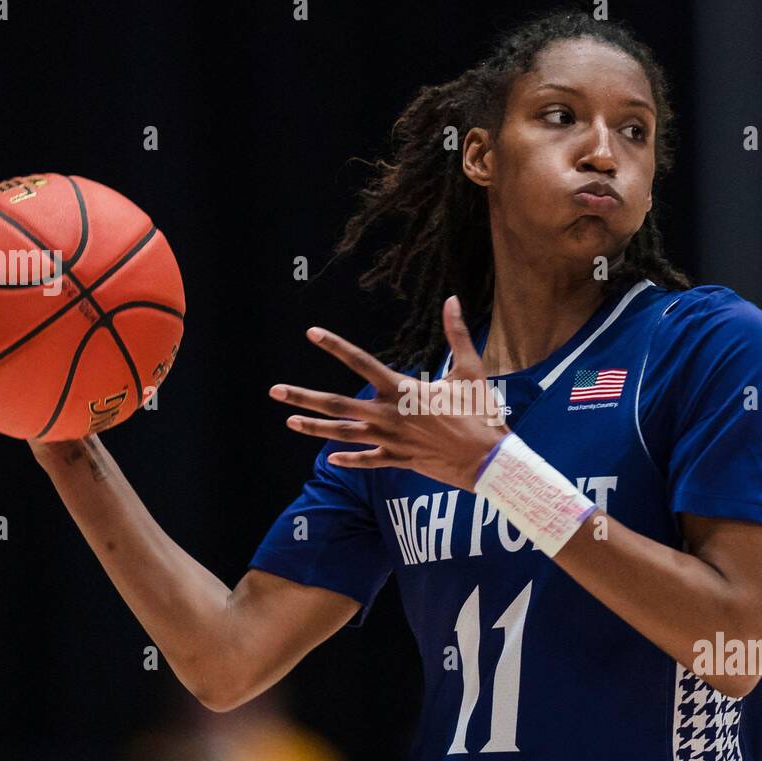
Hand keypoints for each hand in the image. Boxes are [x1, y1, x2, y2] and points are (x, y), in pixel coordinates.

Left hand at [269, 295, 509, 491]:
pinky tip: (331, 458)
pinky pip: (366, 460)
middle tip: (274, 391)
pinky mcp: (398, 460)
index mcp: (403, 390)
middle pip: (337, 405)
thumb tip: (453, 299)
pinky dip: (348, 459)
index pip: (361, 362)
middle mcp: (388, 415)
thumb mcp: (471, 370)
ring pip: (342, 434)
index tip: (311, 333)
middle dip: (303, 397)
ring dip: (313, 428)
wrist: (487, 461)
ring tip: (289, 421)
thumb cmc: (481, 414)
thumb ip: (457, 334)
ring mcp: (390, 440)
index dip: (334, 345)